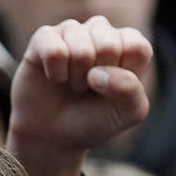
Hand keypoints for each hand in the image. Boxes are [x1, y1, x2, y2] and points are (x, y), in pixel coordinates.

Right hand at [7, 17, 152, 175]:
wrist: (52, 140)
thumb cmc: (91, 126)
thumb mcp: (127, 117)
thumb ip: (131, 93)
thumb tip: (100, 73)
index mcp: (126, 52)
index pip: (135, 43)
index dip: (123, 70)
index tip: (109, 92)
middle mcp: (99, 39)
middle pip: (107, 36)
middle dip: (97, 71)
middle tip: (85, 91)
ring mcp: (69, 37)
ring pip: (79, 34)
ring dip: (74, 69)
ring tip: (68, 86)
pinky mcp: (40, 42)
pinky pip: (50, 38)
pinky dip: (53, 61)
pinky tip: (53, 76)